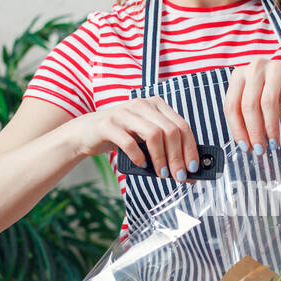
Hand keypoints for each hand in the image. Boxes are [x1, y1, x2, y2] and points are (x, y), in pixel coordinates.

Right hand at [75, 97, 200, 181]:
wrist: (87, 132)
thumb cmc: (122, 136)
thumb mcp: (145, 137)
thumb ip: (165, 148)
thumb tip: (187, 170)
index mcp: (156, 105)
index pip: (182, 125)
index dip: (190, 148)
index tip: (194, 168)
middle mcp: (142, 105)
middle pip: (170, 131)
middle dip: (178, 156)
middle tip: (179, 176)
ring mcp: (125, 112)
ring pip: (154, 134)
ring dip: (161, 158)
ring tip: (162, 174)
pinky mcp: (109, 124)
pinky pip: (129, 142)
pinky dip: (139, 157)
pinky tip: (141, 165)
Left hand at [223, 58, 280, 154]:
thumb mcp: (260, 103)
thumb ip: (250, 119)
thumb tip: (247, 145)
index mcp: (240, 76)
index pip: (232, 106)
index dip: (237, 129)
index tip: (245, 147)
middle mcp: (255, 68)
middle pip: (248, 105)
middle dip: (254, 132)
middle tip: (260, 149)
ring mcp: (275, 66)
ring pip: (268, 102)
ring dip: (271, 127)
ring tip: (274, 142)